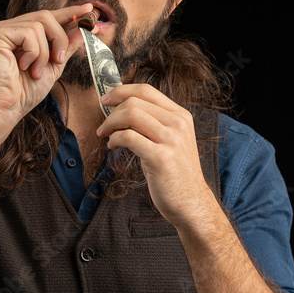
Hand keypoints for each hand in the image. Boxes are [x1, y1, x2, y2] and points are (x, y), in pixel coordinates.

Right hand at [0, 2, 94, 137]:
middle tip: (59, 60)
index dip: (69, 12)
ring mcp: (1, 29)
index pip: (48, 17)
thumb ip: (66, 47)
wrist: (7, 109)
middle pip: (45, 16)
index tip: (89, 10)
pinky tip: (23, 67)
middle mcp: (10, 28)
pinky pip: (28, 33)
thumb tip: (83, 30)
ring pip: (39, 25)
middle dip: (59, 39)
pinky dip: (34, 53)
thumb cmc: (24, 92)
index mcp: (21, 34)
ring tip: (35, 71)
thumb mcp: (53, 67)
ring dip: (45, 52)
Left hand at [96, 84, 215, 226]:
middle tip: (103, 126)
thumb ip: (154, 124)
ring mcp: (171, 140)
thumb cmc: (175, 174)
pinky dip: (115, 139)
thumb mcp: (171, 141)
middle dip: (112, 112)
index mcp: (181, 116)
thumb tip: (123, 111)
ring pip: (130, 116)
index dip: (122, 91)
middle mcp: (178, 124)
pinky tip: (113, 147)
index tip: (106, 100)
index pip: (147, 90)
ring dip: (110, 124)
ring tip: (106, 136)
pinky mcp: (160, 157)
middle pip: (135, 102)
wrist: (190, 202)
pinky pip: (128, 137)